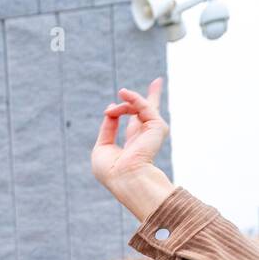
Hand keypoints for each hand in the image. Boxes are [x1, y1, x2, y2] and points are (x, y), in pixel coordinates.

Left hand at [92, 79, 173, 219]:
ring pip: (142, 106)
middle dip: (152, 97)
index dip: (124, 112)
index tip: (111, 107)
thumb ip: (107, 128)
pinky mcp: (157, 126)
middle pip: (150, 112)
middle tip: (157, 82)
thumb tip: (111, 109)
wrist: (124, 177)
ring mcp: (153, 130)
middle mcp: (145, 136)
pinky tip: (122, 94)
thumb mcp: (102, 148)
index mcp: (134, 145)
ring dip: (125, 103)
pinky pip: (143, 106)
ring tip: (115, 102)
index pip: (135, 124)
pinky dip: (132, 99)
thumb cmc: (111, 170)